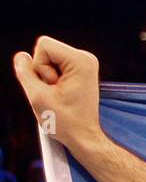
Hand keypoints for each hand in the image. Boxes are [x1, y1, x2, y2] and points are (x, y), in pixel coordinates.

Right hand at [12, 36, 103, 154]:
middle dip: (43, 72)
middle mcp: (86, 58)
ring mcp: (84, 64)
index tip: (53, 86)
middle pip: (45, 50)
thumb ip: (25, 72)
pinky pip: (53, 66)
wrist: (84, 137)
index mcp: (81, 61)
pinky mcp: (80, 70)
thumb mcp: (37, 96)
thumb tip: (22, 55)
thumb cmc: (65, 122)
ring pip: (47, 58)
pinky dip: (52, 80)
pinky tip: (62, 94)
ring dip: (47, 78)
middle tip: (57, 93)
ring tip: (60, 95)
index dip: (39, 66)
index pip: (43, 44)